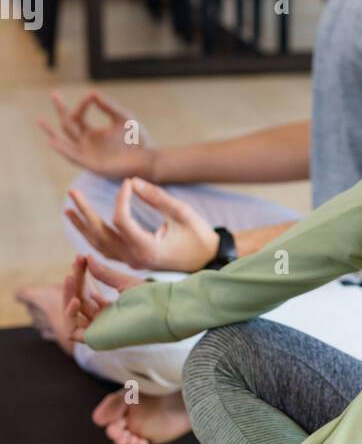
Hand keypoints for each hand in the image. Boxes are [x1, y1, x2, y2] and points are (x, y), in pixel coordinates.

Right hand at [38, 90, 154, 179]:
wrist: (147, 159)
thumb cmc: (137, 140)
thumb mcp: (122, 118)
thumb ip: (108, 106)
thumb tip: (92, 92)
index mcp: (92, 134)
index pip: (78, 116)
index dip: (82, 105)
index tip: (91, 96)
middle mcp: (86, 144)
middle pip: (67, 125)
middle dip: (61, 109)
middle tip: (54, 93)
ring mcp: (86, 154)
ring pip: (64, 141)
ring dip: (51, 131)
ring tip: (40, 120)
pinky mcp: (90, 164)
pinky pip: (72, 157)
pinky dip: (63, 149)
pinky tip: (53, 141)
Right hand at [63, 252, 146, 343]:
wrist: (165, 311)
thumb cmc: (152, 299)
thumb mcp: (125, 282)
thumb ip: (106, 273)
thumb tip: (87, 258)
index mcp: (110, 310)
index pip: (86, 293)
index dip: (81, 275)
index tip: (81, 257)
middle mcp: (103, 321)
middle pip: (79, 300)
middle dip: (76, 280)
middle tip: (78, 261)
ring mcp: (99, 330)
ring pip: (73, 313)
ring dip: (68, 295)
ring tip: (70, 277)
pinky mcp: (97, 339)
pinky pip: (72, 331)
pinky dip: (69, 316)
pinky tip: (75, 300)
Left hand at [65, 176, 220, 272]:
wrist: (210, 259)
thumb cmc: (200, 237)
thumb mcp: (184, 213)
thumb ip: (158, 198)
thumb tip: (133, 181)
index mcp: (148, 250)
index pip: (122, 221)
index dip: (121, 199)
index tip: (128, 183)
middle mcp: (136, 259)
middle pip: (102, 235)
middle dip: (86, 213)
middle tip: (73, 192)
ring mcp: (133, 262)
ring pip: (99, 245)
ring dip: (84, 226)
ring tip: (69, 209)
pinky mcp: (133, 260)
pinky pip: (107, 250)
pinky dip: (93, 237)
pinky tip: (84, 225)